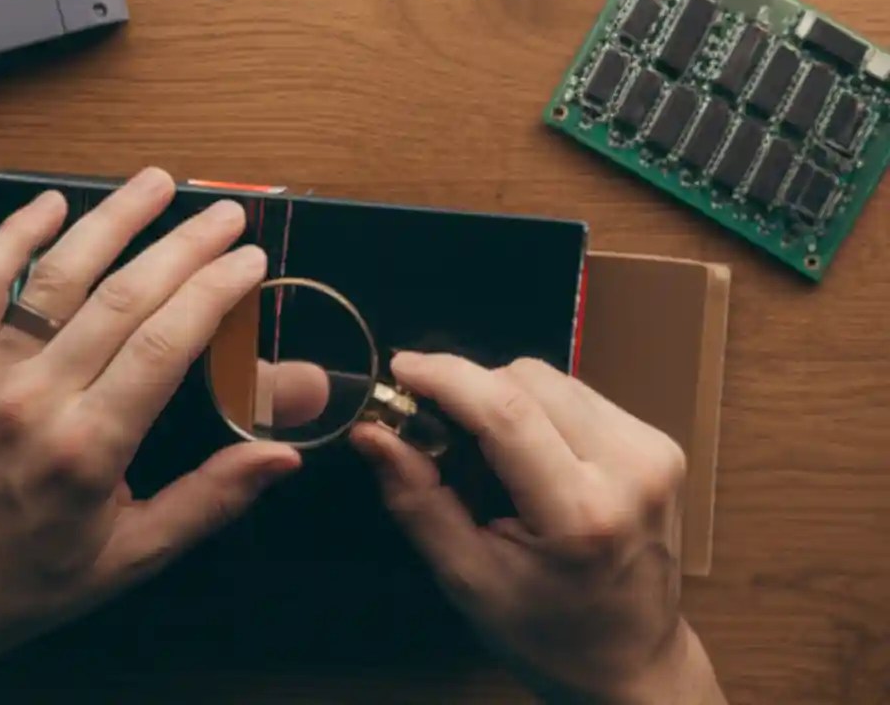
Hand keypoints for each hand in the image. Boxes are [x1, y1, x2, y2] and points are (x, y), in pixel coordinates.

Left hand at [0, 168, 300, 666]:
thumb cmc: (36, 578)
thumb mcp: (135, 555)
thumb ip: (210, 500)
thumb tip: (282, 457)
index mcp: (88, 448)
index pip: (165, 343)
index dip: (214, 290)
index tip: (249, 259)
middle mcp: (37, 399)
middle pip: (122, 297)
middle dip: (183, 246)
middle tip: (227, 214)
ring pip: (56, 276)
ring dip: (110, 220)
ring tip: (157, 183)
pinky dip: (12, 237)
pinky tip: (51, 204)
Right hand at [352, 354, 723, 704]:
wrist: (632, 663)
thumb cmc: (546, 633)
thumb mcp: (467, 578)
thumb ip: (417, 499)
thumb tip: (372, 432)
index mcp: (581, 514)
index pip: (507, 412)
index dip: (446, 377)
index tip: (400, 369)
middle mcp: (631, 471)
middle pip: (530, 380)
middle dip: (472, 392)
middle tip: (439, 434)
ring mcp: (655, 452)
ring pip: (556, 379)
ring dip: (507, 400)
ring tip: (491, 459)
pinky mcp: (661, 445)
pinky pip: (581, 396)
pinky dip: (541, 413)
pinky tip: (531, 458)